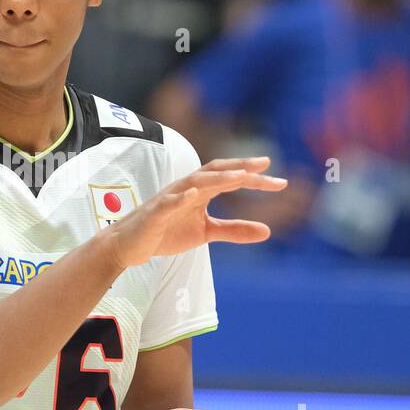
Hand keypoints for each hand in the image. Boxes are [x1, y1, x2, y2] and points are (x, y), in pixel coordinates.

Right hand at [102, 156, 285, 269]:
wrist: (131, 245)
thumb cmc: (166, 232)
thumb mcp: (206, 232)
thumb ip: (235, 230)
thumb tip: (268, 231)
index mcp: (200, 191)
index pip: (230, 178)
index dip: (253, 177)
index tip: (279, 180)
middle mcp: (187, 188)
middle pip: (216, 172)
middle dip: (239, 167)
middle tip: (264, 165)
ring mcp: (170, 198)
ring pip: (195, 182)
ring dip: (216, 178)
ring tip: (238, 177)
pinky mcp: (155, 213)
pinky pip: (168, 202)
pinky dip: (181, 197)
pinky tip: (194, 194)